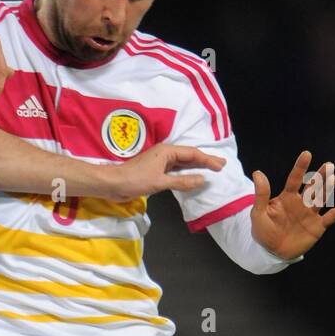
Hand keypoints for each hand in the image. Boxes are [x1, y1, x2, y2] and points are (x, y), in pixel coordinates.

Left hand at [104, 144, 226, 199]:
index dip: (207, 160)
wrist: (113, 184)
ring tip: (211, 169)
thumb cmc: (134, 180)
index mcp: (166, 151)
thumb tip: (202, 179)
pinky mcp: (155, 170)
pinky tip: (191, 176)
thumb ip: (182, 181)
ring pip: (182, 162)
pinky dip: (185, 172)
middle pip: (189, 156)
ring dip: (196, 166)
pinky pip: (175, 169)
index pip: (192, 154)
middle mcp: (164, 154)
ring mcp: (160, 162)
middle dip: (205, 160)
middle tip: (221, 165)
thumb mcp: (160, 182)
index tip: (220, 166)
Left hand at [251, 151, 334, 259]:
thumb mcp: (258, 213)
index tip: (307, 154)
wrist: (272, 252)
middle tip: (329, 165)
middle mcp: (301, 202)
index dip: (301, 167)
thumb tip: (257, 172)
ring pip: (322, 198)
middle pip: (313, 186)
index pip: (295, 179)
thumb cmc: (263, 231)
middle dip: (320, 176)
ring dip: (328, 189)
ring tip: (334, 178)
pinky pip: (332, 217)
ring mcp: (311, 214)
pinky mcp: (318, 226)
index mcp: (287, 197)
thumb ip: (261, 194)